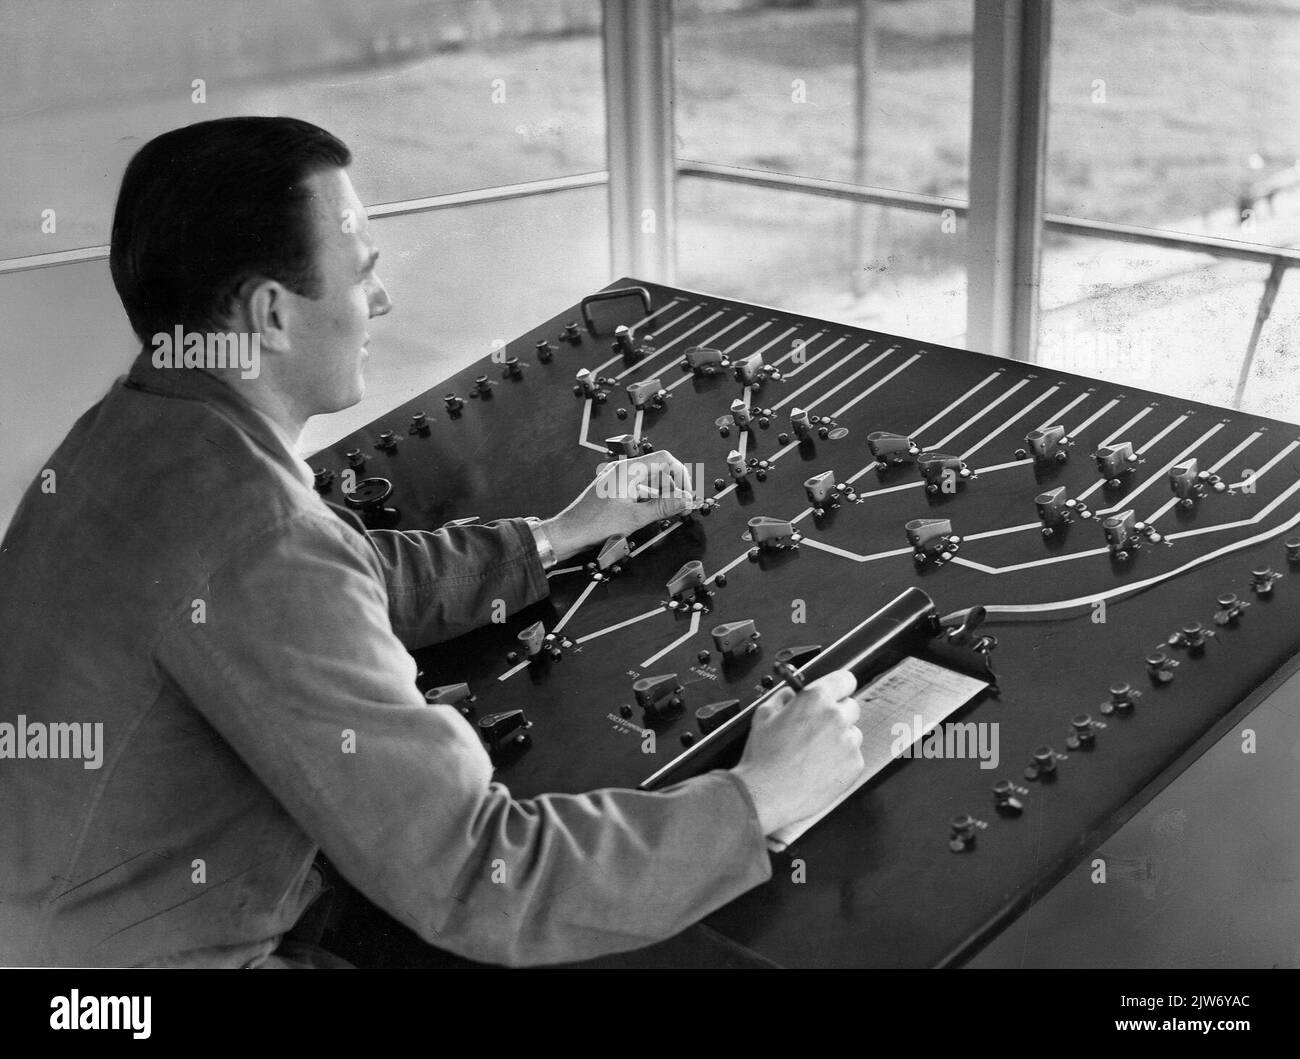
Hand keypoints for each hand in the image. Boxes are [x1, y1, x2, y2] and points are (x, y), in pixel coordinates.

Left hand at [542, 451, 697, 562]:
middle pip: (658, 468)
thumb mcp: (635, 517)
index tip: (687, 495)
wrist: (569, 533)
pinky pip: (637, 487)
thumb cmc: (596, 524)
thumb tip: (687, 500)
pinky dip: (649, 497)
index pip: (665, 459)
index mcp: (629, 470)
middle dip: (673, 486)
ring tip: (670, 512)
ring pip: (648, 479)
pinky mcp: (613, 489)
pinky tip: (652, 513)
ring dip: (662, 493)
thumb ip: (664, 506)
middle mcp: (623, 469)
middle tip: (682, 507)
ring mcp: (617, 478)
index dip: (681, 475)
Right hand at [730, 670, 863, 835]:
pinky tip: (819, 768)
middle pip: (851, 707)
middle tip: (818, 730)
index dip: (839, 686)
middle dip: (836, 715)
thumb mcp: (763, 716)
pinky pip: (853, 757)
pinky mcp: (854, 766)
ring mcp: (848, 743)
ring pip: (852, 734)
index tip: (837, 692)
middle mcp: (836, 717)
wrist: (765, 794)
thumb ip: (782, 698)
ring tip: (815, 754)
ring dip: (839, 739)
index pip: (845, 680)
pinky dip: (841, 761)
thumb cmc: (763, 758)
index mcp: (815, 700)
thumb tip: (790, 695)